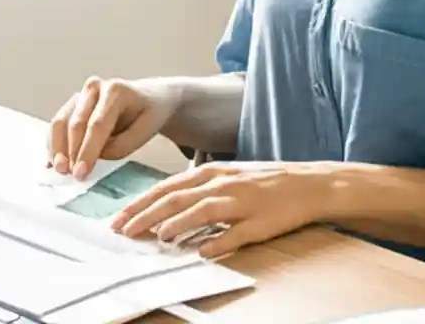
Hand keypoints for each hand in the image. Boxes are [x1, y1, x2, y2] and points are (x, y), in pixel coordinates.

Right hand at [48, 77, 181, 179]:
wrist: (149, 98)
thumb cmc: (148, 115)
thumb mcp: (145, 131)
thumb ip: (120, 146)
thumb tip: (95, 158)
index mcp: (116, 91)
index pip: (97, 124)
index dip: (87, 150)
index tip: (81, 172)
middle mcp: (94, 88)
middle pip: (76, 123)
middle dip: (71, 152)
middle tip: (70, 175)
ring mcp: (81, 95)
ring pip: (61, 122)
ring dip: (57, 148)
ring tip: (59, 170)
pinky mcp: (72, 105)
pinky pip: (58, 125)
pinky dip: (54, 144)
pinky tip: (53, 162)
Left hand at [110, 162, 326, 259]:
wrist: (306, 183)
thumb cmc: (262, 183)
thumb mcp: (225, 177)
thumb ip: (196, 191)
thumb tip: (164, 208)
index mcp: (210, 173)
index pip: (166, 188)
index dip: (140, 203)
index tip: (118, 218)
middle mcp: (222, 184)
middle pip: (176, 198)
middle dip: (146, 215)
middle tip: (124, 231)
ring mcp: (241, 202)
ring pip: (202, 211)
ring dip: (178, 224)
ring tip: (158, 237)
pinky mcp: (260, 222)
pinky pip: (236, 234)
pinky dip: (218, 242)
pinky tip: (202, 252)